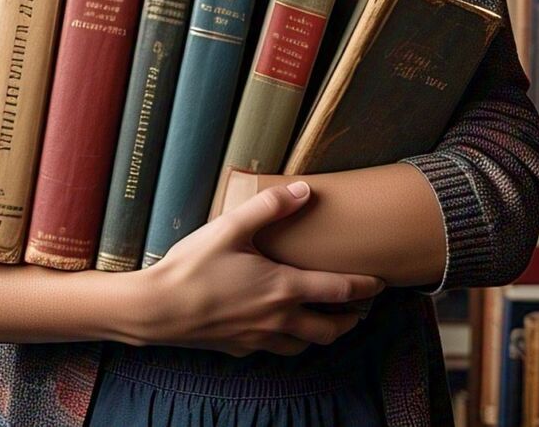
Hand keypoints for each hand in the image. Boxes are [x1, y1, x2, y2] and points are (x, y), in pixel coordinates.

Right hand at [137, 181, 384, 356]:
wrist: (158, 309)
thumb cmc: (194, 267)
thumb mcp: (231, 227)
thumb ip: (270, 206)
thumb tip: (305, 190)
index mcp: (283, 288)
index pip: (339, 292)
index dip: (365, 287)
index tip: (381, 283)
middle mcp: (278, 319)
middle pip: (330, 329)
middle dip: (351, 320)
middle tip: (361, 308)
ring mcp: (259, 338)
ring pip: (306, 345)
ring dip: (323, 333)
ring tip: (326, 318)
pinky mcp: (240, 348)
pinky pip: (276, 349)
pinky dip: (290, 340)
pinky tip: (279, 327)